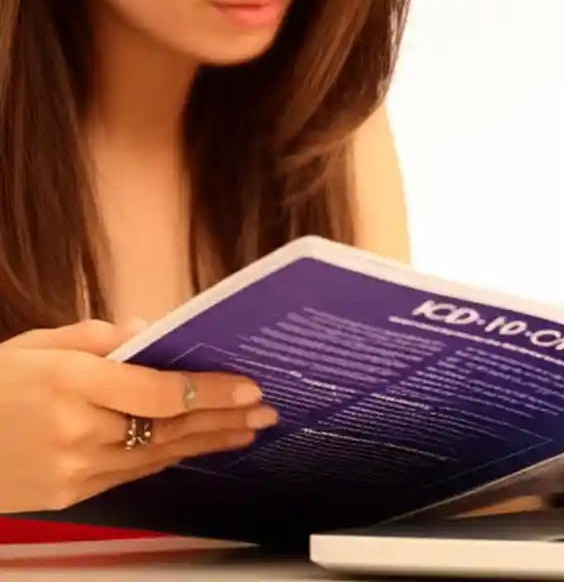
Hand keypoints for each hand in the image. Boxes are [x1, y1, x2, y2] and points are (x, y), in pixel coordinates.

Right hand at [0, 320, 277, 513]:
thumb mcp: (33, 344)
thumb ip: (95, 337)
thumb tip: (149, 332)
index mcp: (68, 383)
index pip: (159, 391)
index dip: (210, 390)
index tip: (249, 386)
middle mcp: (76, 430)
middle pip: (168, 425)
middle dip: (224, 417)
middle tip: (267, 410)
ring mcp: (72, 469)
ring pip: (157, 455)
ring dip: (208, 442)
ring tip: (249, 431)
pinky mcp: (68, 495)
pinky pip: (131, 473)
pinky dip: (169, 458)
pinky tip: (197, 447)